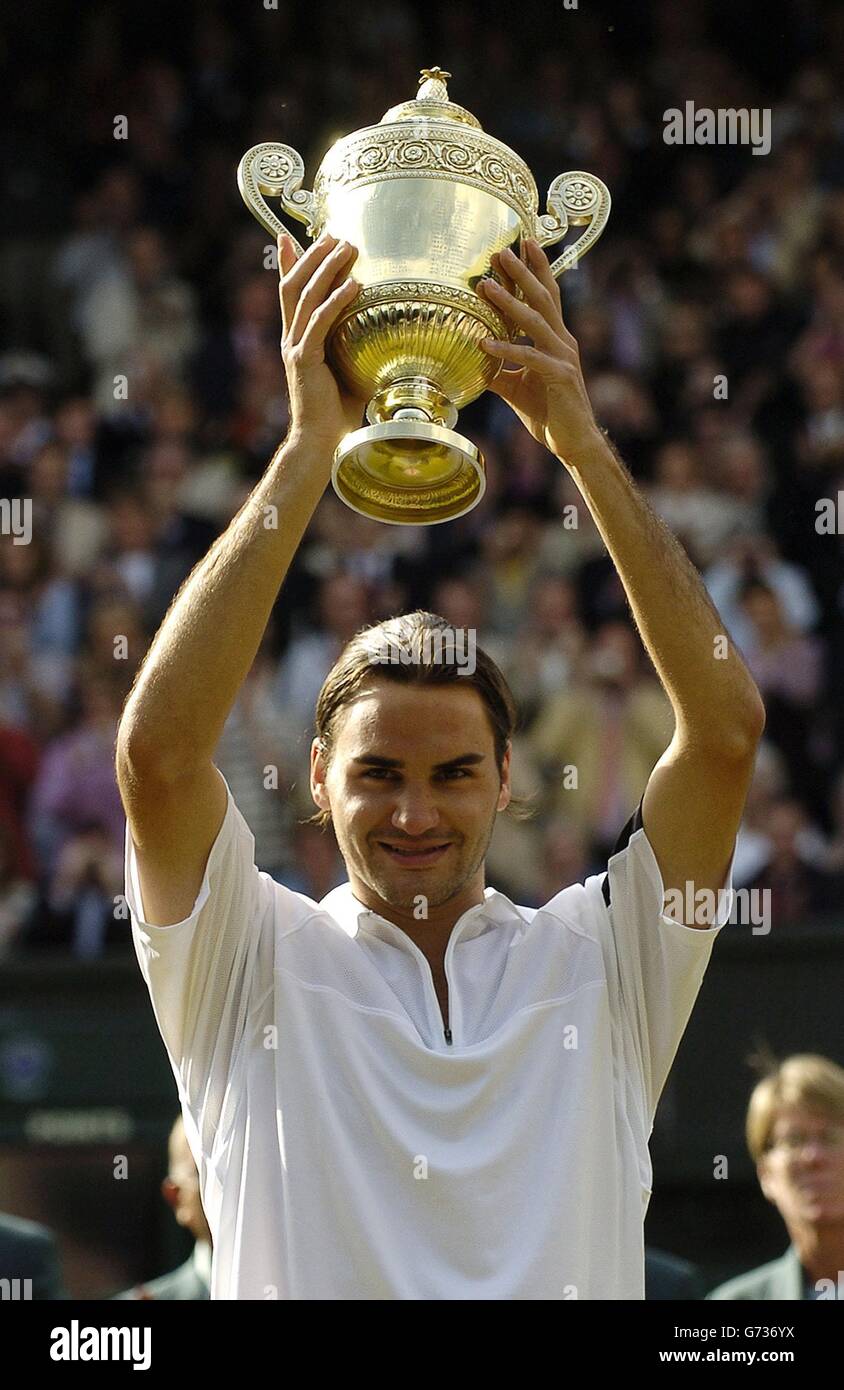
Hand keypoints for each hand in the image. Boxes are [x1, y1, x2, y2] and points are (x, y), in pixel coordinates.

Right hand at [278, 232, 367, 451]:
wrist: (321, 442)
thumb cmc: (340, 412)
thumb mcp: (353, 368)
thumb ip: (361, 345)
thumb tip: (393, 331)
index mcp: (297, 339)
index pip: (290, 292)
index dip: (290, 262)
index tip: (291, 235)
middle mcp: (291, 338)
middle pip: (294, 283)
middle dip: (313, 255)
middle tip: (336, 234)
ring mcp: (295, 347)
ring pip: (305, 295)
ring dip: (326, 268)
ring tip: (348, 247)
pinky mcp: (304, 360)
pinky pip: (320, 322)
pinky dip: (336, 301)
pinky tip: (355, 285)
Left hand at [478, 240, 601, 465]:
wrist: (574, 442)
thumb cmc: (548, 413)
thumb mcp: (516, 387)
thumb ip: (498, 370)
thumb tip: (472, 360)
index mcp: (556, 339)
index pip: (545, 297)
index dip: (535, 270)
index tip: (521, 244)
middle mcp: (563, 341)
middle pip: (543, 298)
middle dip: (523, 272)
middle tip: (503, 249)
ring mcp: (563, 357)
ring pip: (535, 321)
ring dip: (509, 302)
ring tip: (485, 285)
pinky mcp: (560, 377)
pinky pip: (530, 358)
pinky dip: (506, 350)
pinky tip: (484, 344)